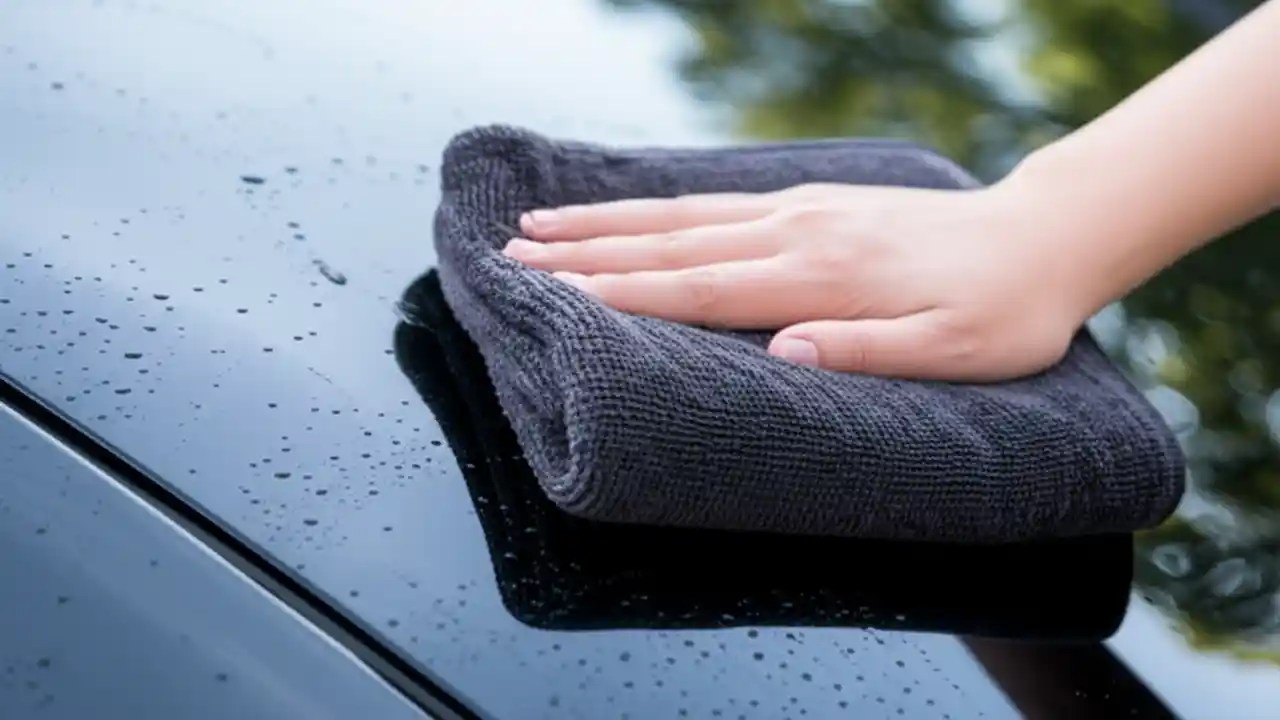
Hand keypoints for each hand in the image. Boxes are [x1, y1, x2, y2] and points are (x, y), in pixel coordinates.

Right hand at [502, 180, 1094, 380]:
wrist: (1039, 237)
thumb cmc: (1001, 313)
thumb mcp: (954, 352)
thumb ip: (867, 352)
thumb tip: (783, 355)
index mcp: (821, 277)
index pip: (701, 289)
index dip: (624, 296)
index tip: (555, 298)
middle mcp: (796, 232)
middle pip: (672, 245)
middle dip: (587, 253)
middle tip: (512, 255)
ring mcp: (799, 210)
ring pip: (682, 216)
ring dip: (606, 223)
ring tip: (539, 225)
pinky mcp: (808, 202)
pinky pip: (713, 204)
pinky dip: (655, 209)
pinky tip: (624, 213)